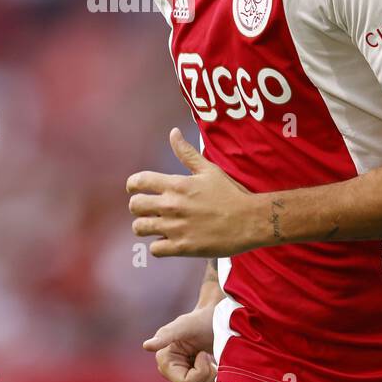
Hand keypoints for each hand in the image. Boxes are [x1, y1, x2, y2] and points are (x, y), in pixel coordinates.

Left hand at [127, 128, 260, 258]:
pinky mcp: (181, 247)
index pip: (139, 181)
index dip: (132, 185)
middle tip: (147, 209)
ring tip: (154, 226)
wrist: (249, 221)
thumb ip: (187, 153)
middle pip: (135, 206)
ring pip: (140, 228)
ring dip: (144, 226)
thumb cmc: (230, 194)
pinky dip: (158, 245)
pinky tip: (166, 241)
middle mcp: (171, 205)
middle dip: (137, 206)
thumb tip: (173, 132)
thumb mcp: (209, 169)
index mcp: (176, 185)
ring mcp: (175, 227)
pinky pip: (154, 249)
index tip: (134, 189)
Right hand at [143, 304, 217, 381]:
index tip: (203, 353)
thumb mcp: (184, 326)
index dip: (200, 372)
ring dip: (212, 379)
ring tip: (211, 361)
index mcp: (165, 361)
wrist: (216, 320)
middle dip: (207, 375)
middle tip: (209, 356)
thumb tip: (146, 346)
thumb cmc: (200, 320)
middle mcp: (170, 373)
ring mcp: (182, 379)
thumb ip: (166, 335)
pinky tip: (213, 367)